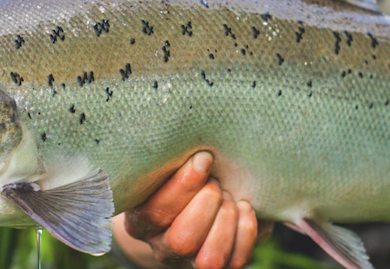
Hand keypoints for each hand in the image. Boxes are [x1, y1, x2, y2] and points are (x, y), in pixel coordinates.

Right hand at [113, 151, 264, 268]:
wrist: (194, 197)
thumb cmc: (180, 171)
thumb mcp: (168, 163)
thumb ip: (172, 156)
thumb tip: (194, 133)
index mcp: (141, 219)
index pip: (156, 211)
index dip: (184, 184)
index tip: (204, 158)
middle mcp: (162, 245)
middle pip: (182, 241)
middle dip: (207, 205)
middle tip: (216, 182)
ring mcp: (192, 260)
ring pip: (209, 260)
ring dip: (226, 222)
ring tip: (230, 196)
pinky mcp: (221, 264)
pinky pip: (236, 261)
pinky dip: (247, 231)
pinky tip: (245, 207)